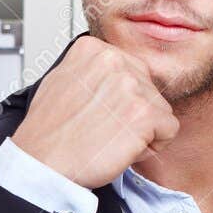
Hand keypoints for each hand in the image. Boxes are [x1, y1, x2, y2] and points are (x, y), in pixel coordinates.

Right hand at [12, 36, 179, 189]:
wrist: (43, 163)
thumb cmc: (49, 133)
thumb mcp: (62, 80)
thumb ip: (92, 70)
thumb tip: (115, 72)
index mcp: (94, 49)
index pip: (134, 71)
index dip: (121, 99)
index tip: (98, 111)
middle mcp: (114, 61)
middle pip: (150, 89)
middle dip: (134, 114)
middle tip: (104, 128)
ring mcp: (131, 86)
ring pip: (161, 110)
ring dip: (142, 131)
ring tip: (109, 138)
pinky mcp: (144, 113)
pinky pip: (169, 129)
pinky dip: (151, 146)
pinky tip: (123, 147)